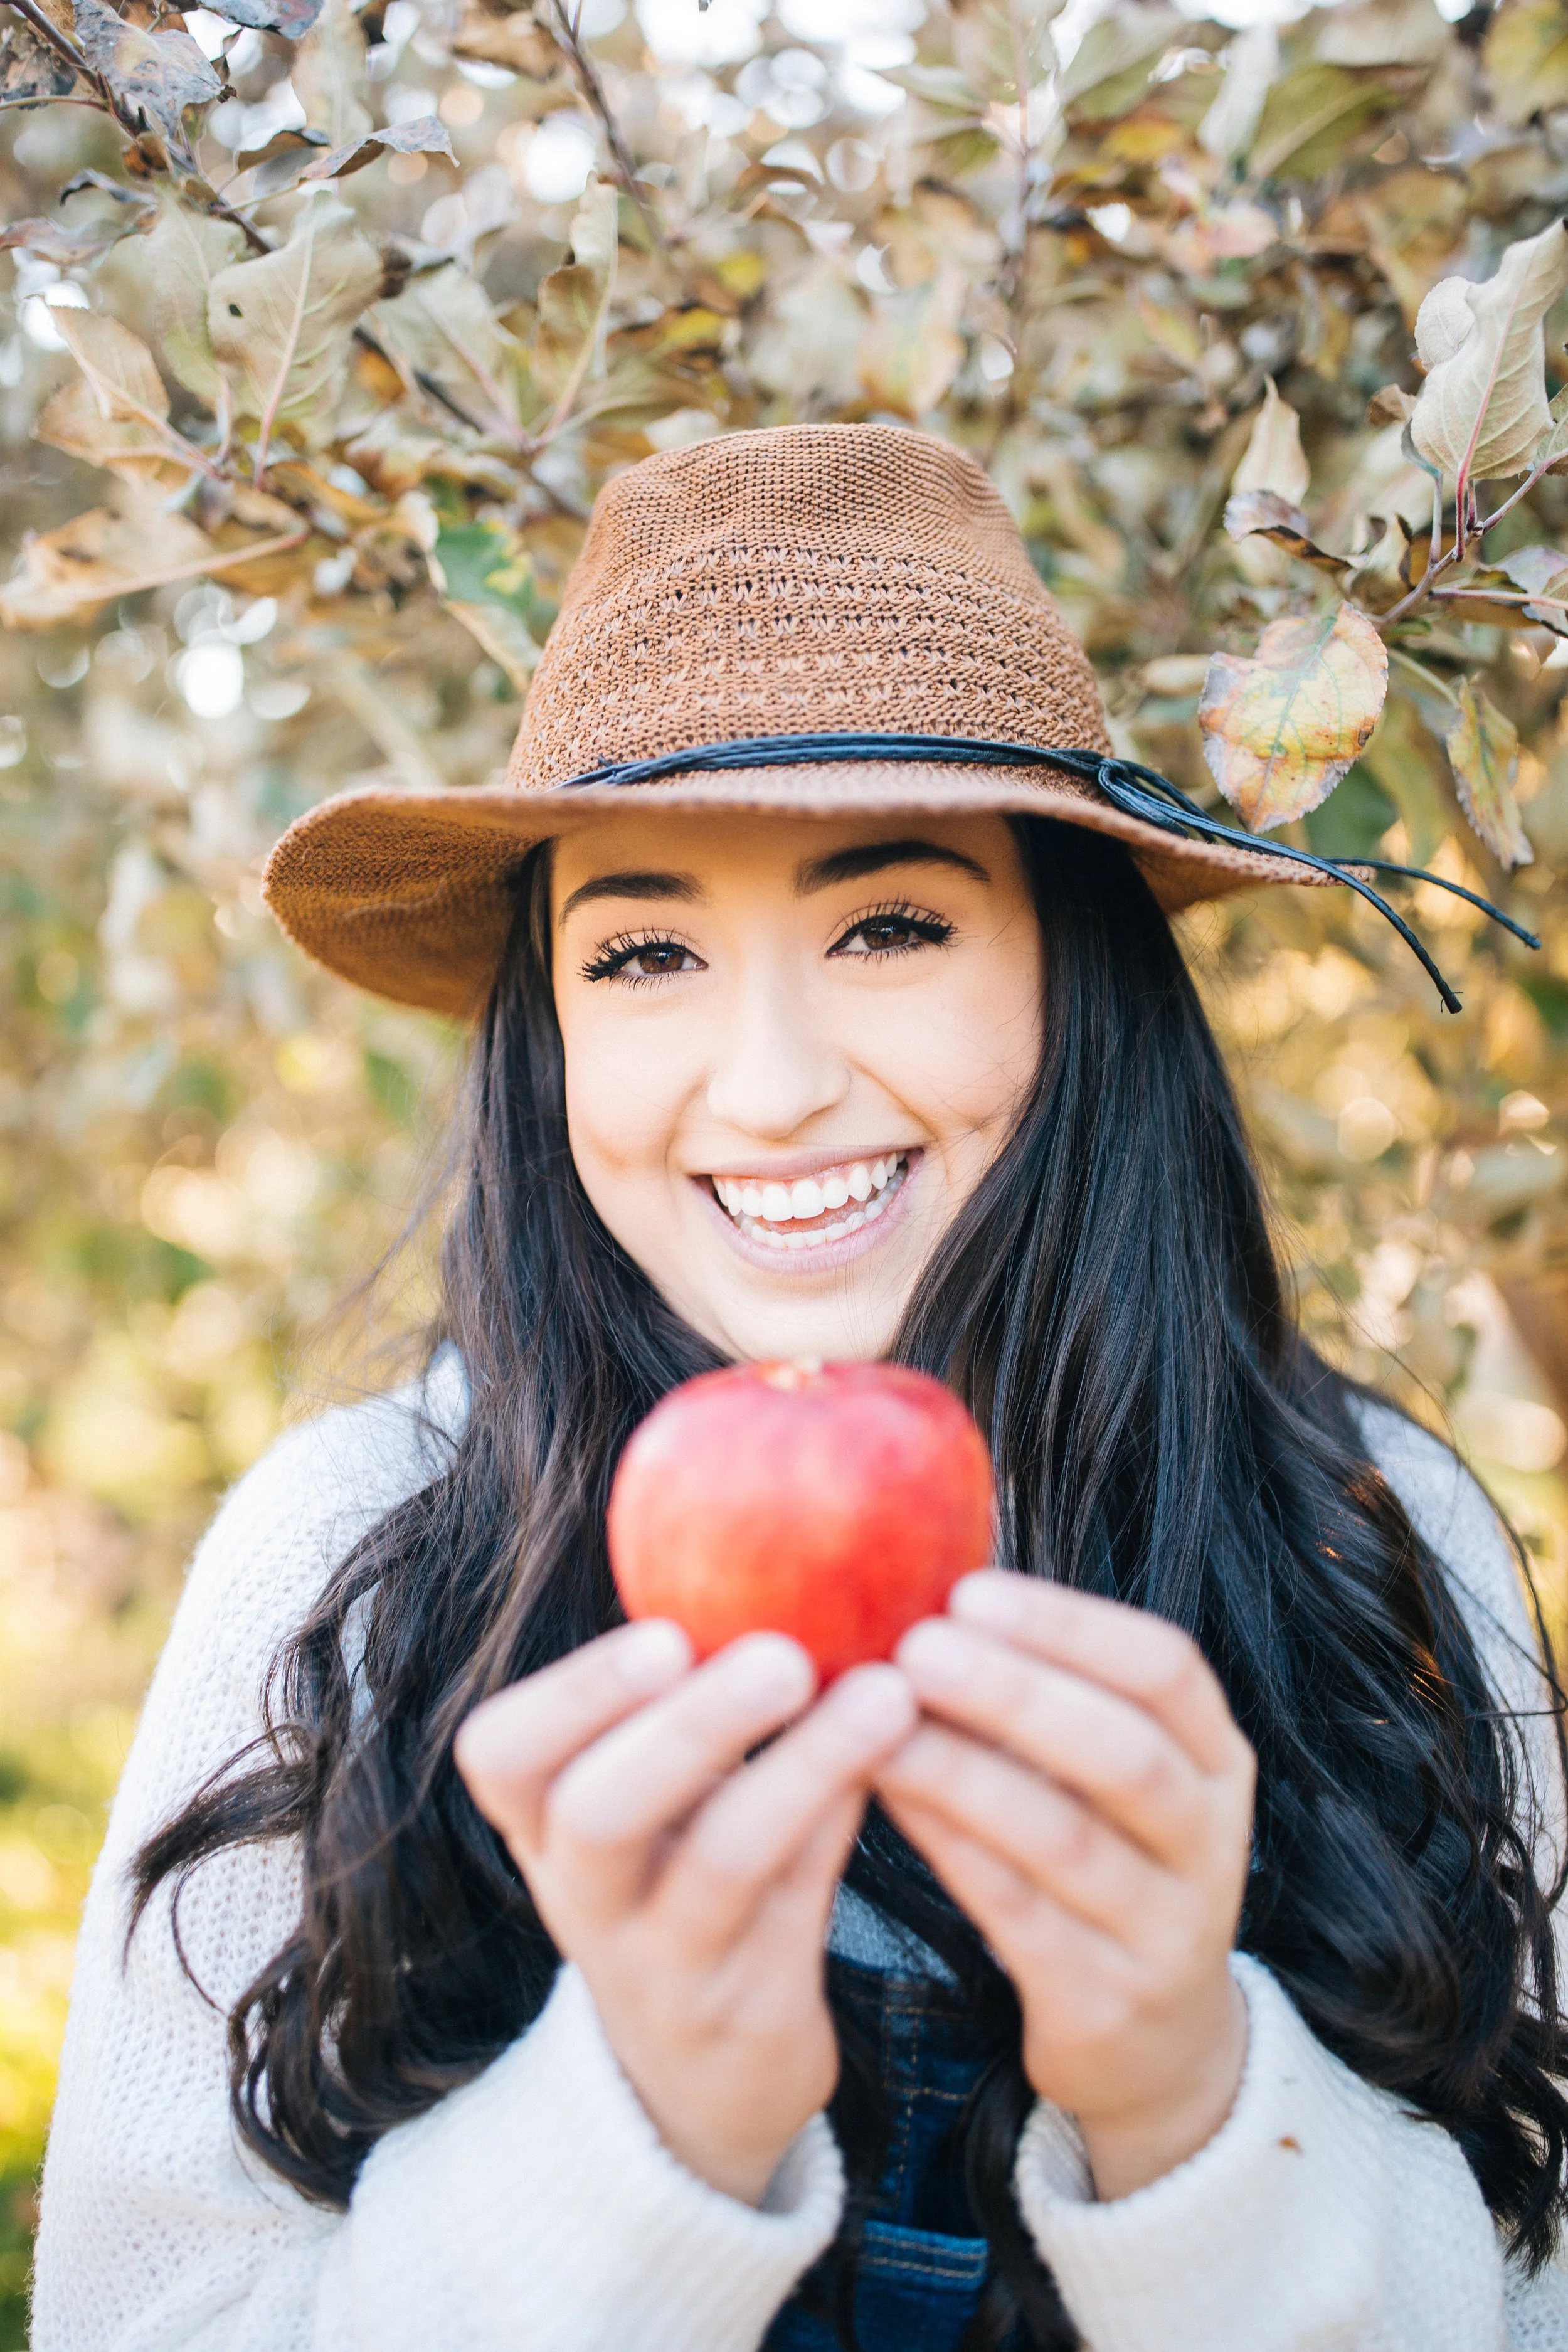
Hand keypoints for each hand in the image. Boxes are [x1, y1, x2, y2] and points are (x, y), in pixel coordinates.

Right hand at [455, 1619, 914, 2206]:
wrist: (694, 2080)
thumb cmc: (679, 1875)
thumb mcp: (651, 1797)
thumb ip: (688, 1691)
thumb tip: (782, 1540)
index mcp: (541, 1821)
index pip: (502, 1754)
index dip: (574, 1692)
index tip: (663, 1633)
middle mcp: (581, 1894)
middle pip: (600, 1815)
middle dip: (689, 1728)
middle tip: (781, 1654)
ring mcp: (660, 1962)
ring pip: (718, 1866)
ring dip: (802, 1769)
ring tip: (885, 1694)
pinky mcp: (746, 2009)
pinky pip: (800, 1906)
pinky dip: (846, 1824)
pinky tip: (907, 1757)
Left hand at [875, 1571, 1254, 2200]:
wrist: (1156, 2044)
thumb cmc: (1105, 1859)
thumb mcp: (1111, 1776)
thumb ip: (1048, 1691)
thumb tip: (919, 1583)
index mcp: (1216, 1759)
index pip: (1168, 1670)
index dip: (1072, 1625)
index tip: (971, 1588)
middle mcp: (1209, 1840)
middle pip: (1125, 1755)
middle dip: (1018, 1694)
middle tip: (917, 1646)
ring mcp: (1166, 1930)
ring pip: (1065, 1841)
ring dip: (965, 1775)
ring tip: (878, 1728)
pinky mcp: (1106, 2003)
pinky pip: (1020, 1917)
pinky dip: (950, 1850)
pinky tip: (887, 1800)